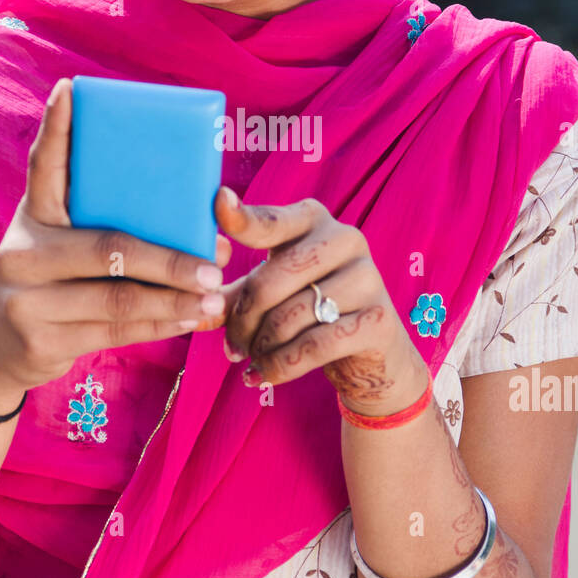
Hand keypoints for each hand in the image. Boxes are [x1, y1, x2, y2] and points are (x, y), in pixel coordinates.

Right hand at [0, 79, 232, 403]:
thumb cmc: (43, 284)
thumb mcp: (52, 247)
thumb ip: (100, 228)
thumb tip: (201, 230)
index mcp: (32, 218)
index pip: (42, 167)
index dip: (56, 128)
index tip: (69, 89)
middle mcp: (23, 254)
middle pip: (109, 247)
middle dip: (170, 258)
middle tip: (215, 261)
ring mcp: (29, 300)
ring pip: (119, 297)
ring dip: (175, 298)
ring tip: (214, 293)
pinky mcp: (42, 340)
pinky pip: (115, 330)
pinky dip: (160, 325)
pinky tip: (190, 317)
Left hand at [214, 186, 429, 418]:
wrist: (373, 351)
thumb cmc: (312, 311)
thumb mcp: (274, 294)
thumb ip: (238, 292)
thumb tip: (198, 301)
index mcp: (314, 221)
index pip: (271, 220)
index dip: (243, 217)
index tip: (218, 202)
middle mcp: (345, 239)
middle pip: (272, 278)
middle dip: (243, 319)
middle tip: (231, 346)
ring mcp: (367, 277)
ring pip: (290, 316)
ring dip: (260, 346)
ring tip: (250, 360)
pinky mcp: (379, 319)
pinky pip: (314, 346)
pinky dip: (280, 366)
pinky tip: (263, 375)